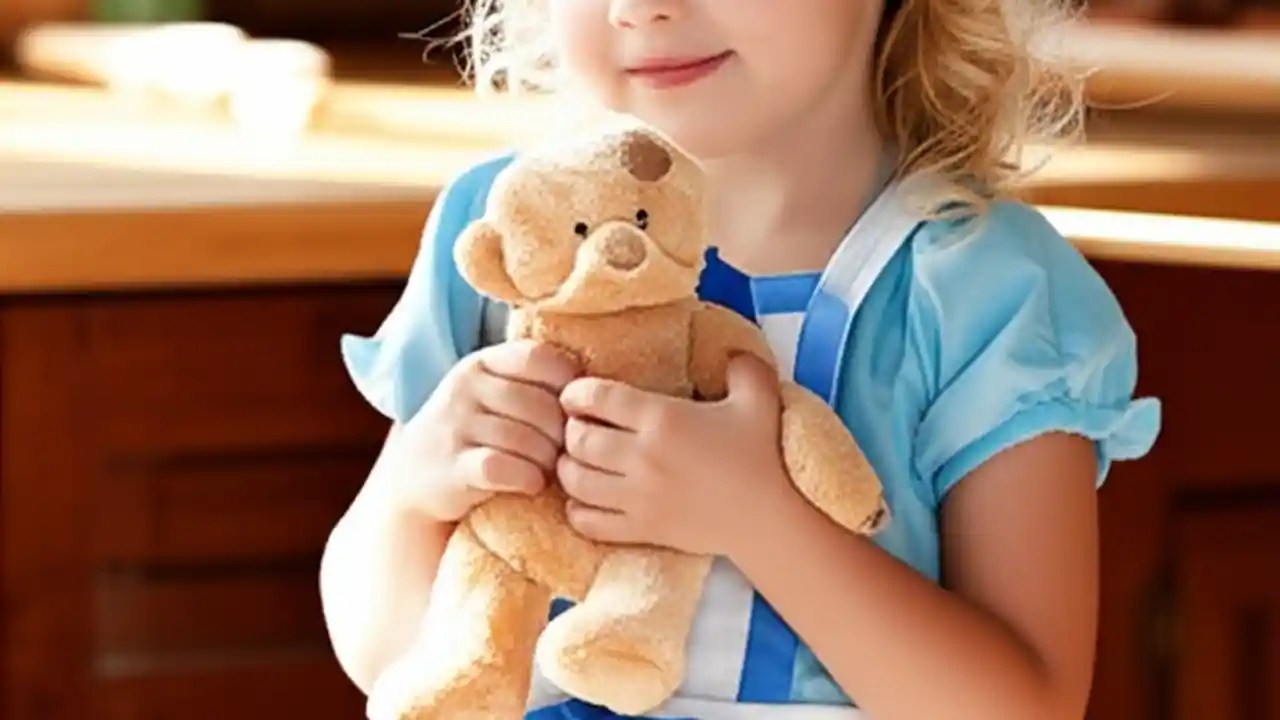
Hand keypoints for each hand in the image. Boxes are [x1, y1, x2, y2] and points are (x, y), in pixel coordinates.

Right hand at [386, 340, 579, 521]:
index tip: (572, 410)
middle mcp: (466, 388)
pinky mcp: (454, 466)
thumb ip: (531, 380)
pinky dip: (527, 478)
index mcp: (482, 363)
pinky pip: (505, 468)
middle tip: (565, 452)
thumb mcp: (492, 393)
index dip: (566, 384)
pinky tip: (531, 484)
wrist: (414, 476)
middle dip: (561, 433)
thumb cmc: (474, 432)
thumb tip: (592, 383)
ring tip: (549, 469)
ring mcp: (456, 426)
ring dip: (548, 460)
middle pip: (539, 405)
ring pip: (526, 439)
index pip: (538, 358)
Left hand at [557, 354, 794, 556]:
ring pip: (575, 480)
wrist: (771, 518)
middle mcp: (643, 457)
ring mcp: (639, 498)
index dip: (576, 393)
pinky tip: (585, 499)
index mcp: (663, 419)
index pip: (597, 398)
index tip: (576, 395)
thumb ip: (742, 366)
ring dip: (568, 467)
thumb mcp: (760, 398)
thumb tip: (729, 349)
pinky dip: (576, 509)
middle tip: (577, 426)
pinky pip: (588, 521)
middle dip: (569, 429)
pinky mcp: (642, 530)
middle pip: (578, 439)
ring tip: (577, 460)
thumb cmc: (763, 456)